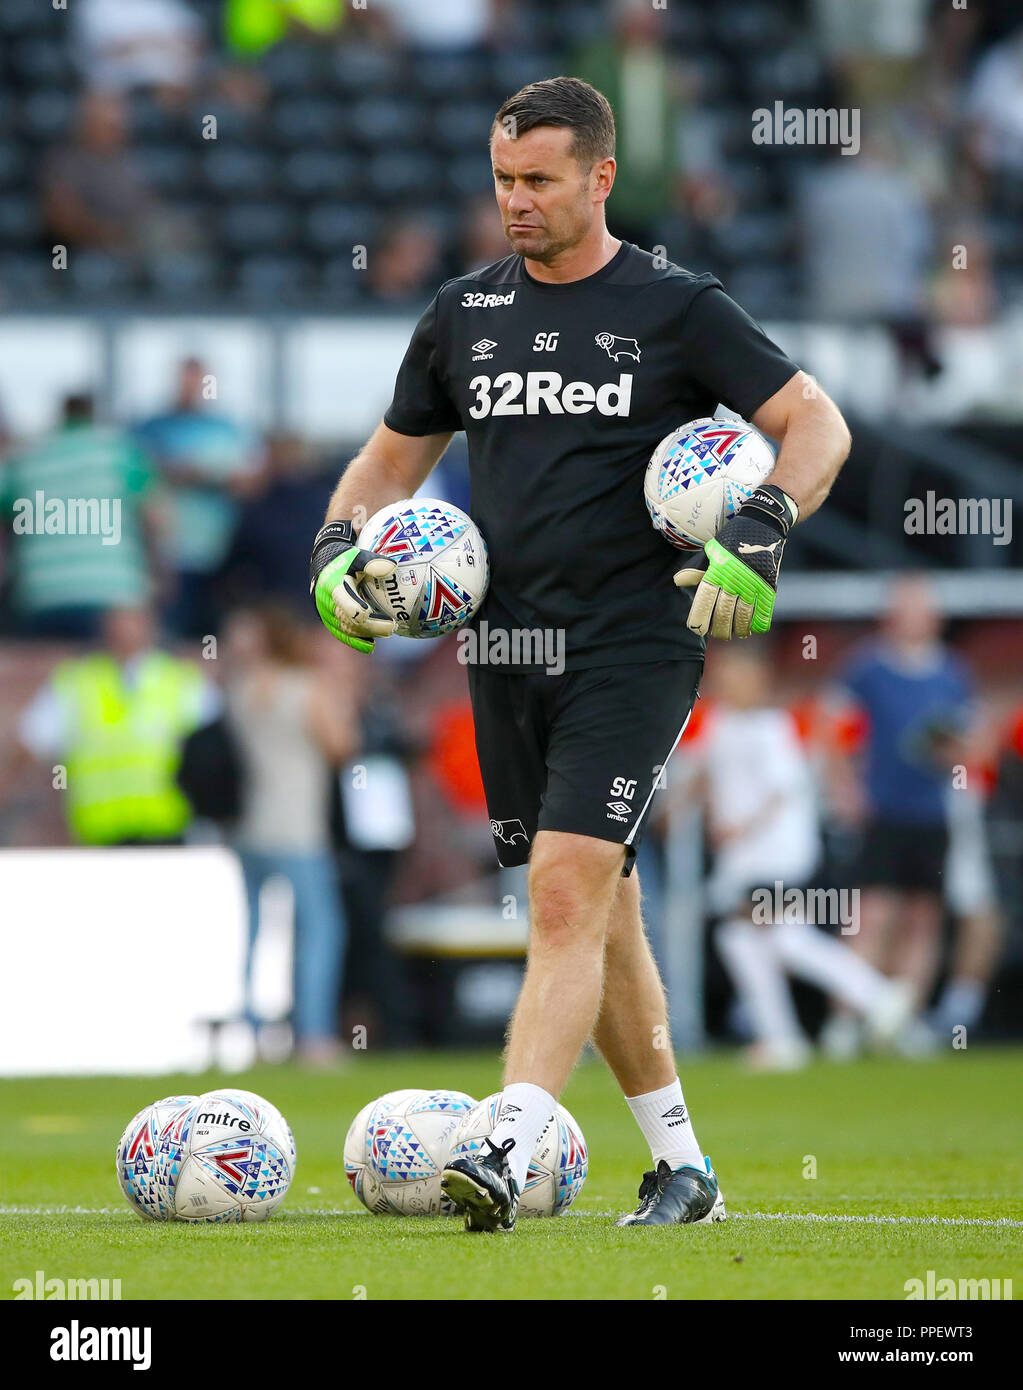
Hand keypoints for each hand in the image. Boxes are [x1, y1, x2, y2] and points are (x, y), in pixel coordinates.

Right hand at [309, 521, 395, 653]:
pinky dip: (356, 641)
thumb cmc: (346, 561)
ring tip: (389, 631)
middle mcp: (326, 602)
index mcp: (332, 585)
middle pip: (347, 618)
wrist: (324, 568)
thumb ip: (373, 562)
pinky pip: (343, 635)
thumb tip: (393, 567)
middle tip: (391, 626)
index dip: (353, 607)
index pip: (341, 598)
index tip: (368, 612)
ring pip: (346, 629)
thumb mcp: (357, 556)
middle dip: (370, 625)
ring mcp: (327, 615)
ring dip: (367, 633)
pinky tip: (371, 646)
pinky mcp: (330, 623)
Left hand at [674, 484, 797, 638]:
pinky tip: (753, 629)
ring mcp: (753, 583)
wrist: (763, 523)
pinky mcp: (769, 585)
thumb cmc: (733, 538)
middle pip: (724, 613)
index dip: (700, 617)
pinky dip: (759, 622)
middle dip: (719, 628)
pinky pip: (764, 610)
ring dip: (738, 628)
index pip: (705, 600)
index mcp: (718, 571)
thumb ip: (696, 570)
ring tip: (734, 633)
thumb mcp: (712, 550)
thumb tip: (678, 582)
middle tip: (717, 634)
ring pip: (743, 615)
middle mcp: (734, 579)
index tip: (697, 629)